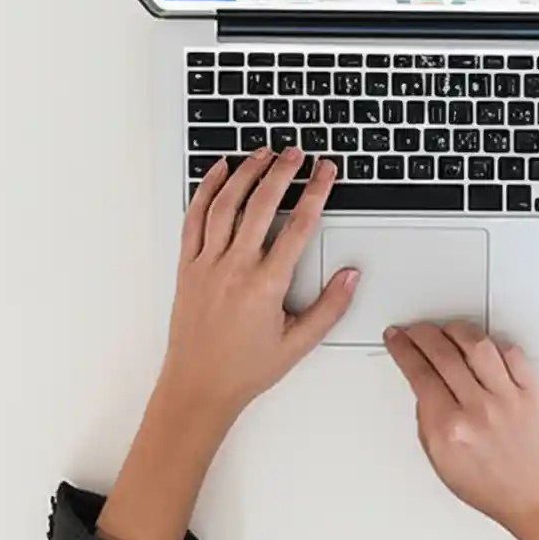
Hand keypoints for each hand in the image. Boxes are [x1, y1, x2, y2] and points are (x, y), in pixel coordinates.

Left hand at [163, 146, 359, 415]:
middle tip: (297, 153)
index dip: (316, 192)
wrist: (197, 387)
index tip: (325, 172)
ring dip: (246, 173)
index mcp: (266, 285)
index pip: (299, 226)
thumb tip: (351, 275)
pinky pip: (194, 218)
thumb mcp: (299, 343)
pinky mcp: (186, 267)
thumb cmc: (245, 369)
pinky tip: (218, 172)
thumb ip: (330, 306)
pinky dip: (206, 190)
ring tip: (263, 153)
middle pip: (262, 205)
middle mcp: (234, 269)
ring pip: (225, 205)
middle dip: (283, 172)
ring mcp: (206, 264)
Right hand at [383, 321, 538, 536]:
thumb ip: (427, 418)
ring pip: (477, 345)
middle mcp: (478, 410)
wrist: (531, 496)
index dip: (403, 349)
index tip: (396, 338)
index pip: (419, 373)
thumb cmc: (487, 484)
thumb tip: (422, 379)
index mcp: (449, 429)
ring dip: (455, 330)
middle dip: (422, 333)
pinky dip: (493, 342)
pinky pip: (511, 353)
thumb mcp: (439, 459)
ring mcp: (507, 398)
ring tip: (446, 330)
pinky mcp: (531, 392)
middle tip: (415, 330)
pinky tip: (480, 344)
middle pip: (443, 353)